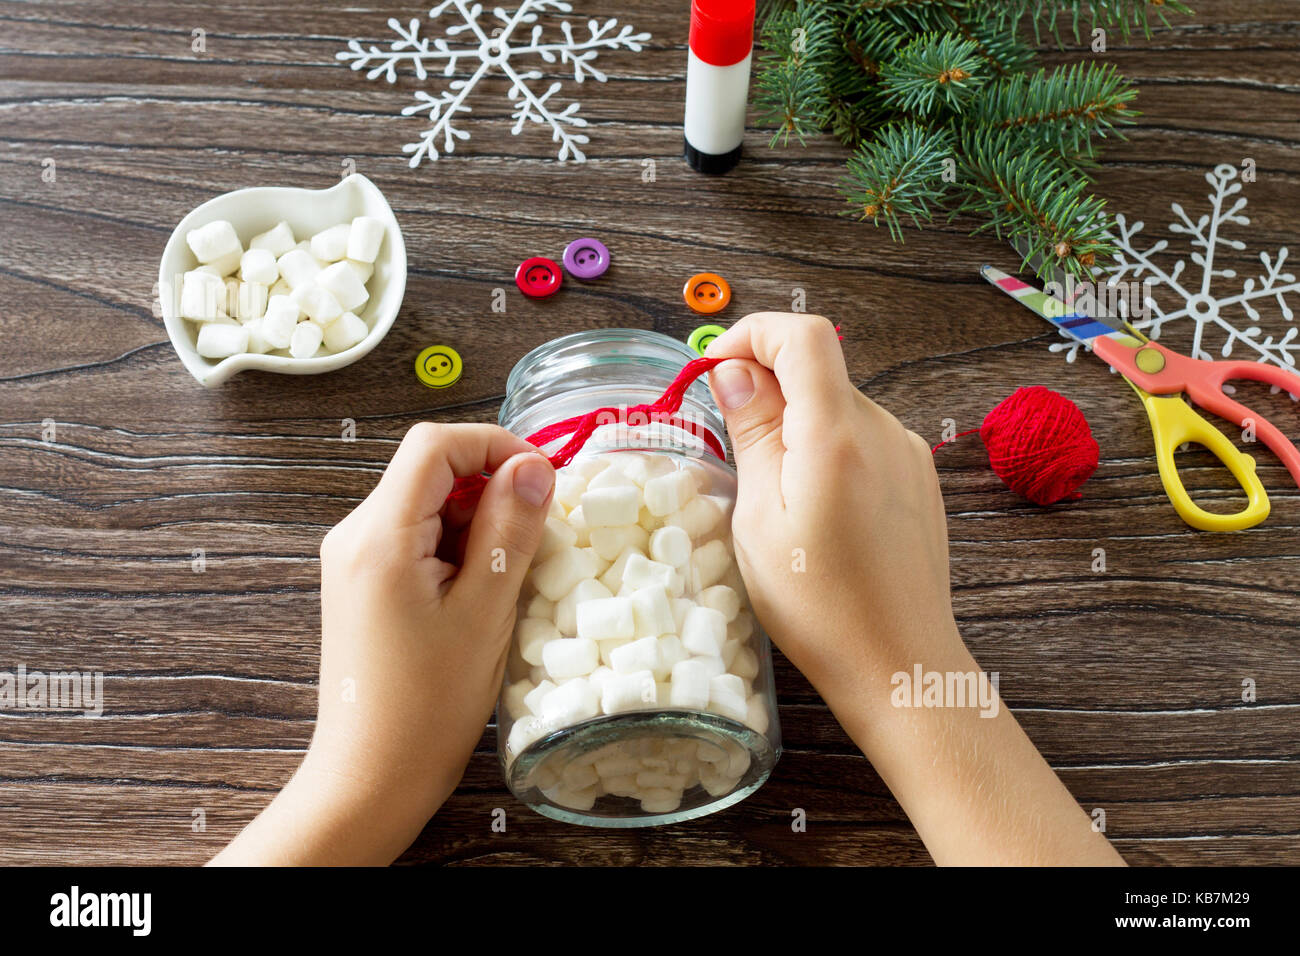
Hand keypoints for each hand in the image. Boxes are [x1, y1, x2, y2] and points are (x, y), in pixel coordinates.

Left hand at [211, 423, 554, 864]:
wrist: (371, 774)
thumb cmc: (428, 704)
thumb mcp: (485, 610)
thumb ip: (510, 529)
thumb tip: (534, 466)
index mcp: (379, 535)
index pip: (435, 445)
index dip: (495, 446)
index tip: (543, 480)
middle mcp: (356, 535)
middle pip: (430, 470)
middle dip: (491, 486)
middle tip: (538, 533)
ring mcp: (355, 559)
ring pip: (427, 503)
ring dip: (479, 520)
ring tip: (513, 572)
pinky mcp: (364, 583)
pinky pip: (417, 537)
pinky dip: (458, 546)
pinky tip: (484, 590)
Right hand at [703, 312, 961, 707]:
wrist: (899, 663)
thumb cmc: (820, 606)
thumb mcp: (760, 519)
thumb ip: (753, 433)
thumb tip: (735, 369)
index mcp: (837, 435)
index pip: (803, 335)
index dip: (752, 334)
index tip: (717, 370)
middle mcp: (883, 430)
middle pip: (818, 370)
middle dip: (766, 389)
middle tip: (733, 447)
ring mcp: (908, 452)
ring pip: (837, 406)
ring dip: (797, 425)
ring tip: (776, 496)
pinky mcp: (918, 477)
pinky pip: (862, 438)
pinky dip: (827, 450)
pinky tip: (817, 510)